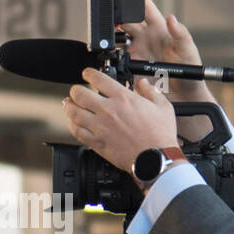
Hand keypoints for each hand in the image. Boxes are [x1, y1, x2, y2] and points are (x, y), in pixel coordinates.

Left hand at [62, 68, 177, 174]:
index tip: (88, 74)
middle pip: (78, 94)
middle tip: (77, 92)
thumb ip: (151, 92)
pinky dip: (73, 126)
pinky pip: (77, 132)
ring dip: (70, 107)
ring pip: (73, 112)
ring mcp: (100, 127)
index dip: (89, 73)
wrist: (156, 160)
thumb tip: (144, 83)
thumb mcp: (163, 108)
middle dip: (76, 90)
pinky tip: (75, 124)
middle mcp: (108, 110)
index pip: (97, 78)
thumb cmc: (161, 136)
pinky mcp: (97, 143)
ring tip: (70, 106)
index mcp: (123, 98)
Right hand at [116, 0, 207, 100]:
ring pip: (117, 38)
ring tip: (108, 35)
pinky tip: (111, 56)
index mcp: (159, 30)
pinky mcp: (131, 67)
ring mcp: (136, 52)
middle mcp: (145, 38)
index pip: (144, 7)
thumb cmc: (191, 73)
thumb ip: (182, 35)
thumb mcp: (189, 52)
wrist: (186, 98)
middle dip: (116, 13)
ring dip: (111, 35)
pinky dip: (112, 56)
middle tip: (109, 12)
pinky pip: (116, 59)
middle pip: (125, 20)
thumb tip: (172, 18)